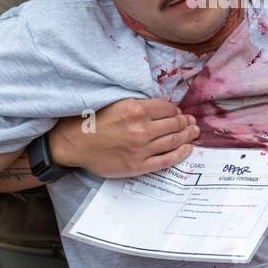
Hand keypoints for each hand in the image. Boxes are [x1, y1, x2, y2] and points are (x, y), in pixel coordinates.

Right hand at [49, 97, 199, 177]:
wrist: (73, 143)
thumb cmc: (92, 121)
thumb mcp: (115, 102)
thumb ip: (138, 103)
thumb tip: (162, 106)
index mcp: (136, 110)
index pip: (168, 108)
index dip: (176, 110)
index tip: (178, 112)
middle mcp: (141, 129)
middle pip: (174, 124)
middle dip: (186, 122)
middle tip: (192, 122)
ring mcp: (141, 149)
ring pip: (174, 140)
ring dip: (188, 135)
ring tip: (194, 132)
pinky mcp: (138, 165)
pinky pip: (167, 159)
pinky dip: (181, 153)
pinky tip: (187, 148)